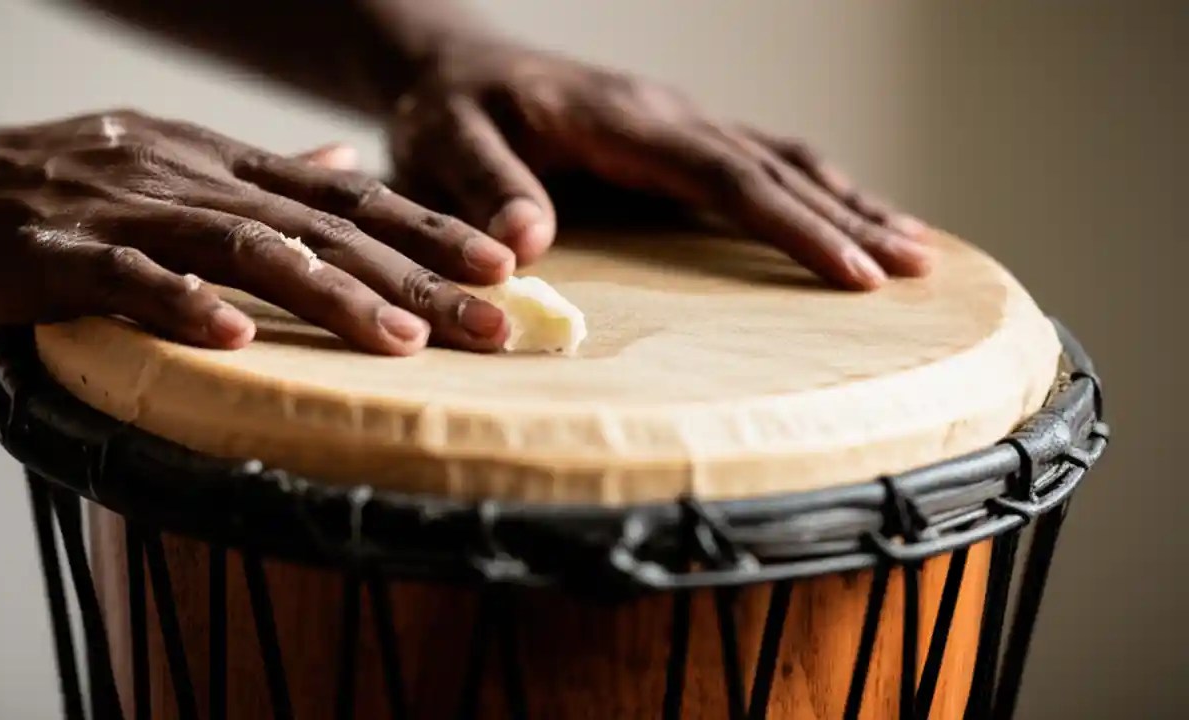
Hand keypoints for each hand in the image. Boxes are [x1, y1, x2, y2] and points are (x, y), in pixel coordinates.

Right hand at [0, 110, 514, 353]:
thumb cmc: (58, 188)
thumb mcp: (173, 167)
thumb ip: (261, 177)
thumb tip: (340, 166)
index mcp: (223, 163)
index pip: (349, 195)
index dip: (429, 230)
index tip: (503, 267)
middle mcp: (191, 177)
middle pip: (322, 226)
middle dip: (414, 276)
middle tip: (492, 320)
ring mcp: (127, 211)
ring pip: (246, 250)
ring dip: (329, 296)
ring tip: (400, 341)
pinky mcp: (59, 251)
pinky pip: (129, 280)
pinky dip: (185, 307)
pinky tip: (238, 341)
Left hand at [390, 40, 930, 289]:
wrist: (454, 70)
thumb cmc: (448, 112)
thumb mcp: (443, 144)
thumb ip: (486, 187)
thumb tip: (528, 246)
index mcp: (624, 121)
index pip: (726, 174)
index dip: (793, 224)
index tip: (854, 272)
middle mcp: (666, 116)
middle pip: (776, 166)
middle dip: (849, 219)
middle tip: (917, 270)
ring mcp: (677, 124)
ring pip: (782, 158)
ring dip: (849, 203)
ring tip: (917, 250)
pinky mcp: (675, 140)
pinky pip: (760, 160)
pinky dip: (813, 192)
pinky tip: (847, 218)